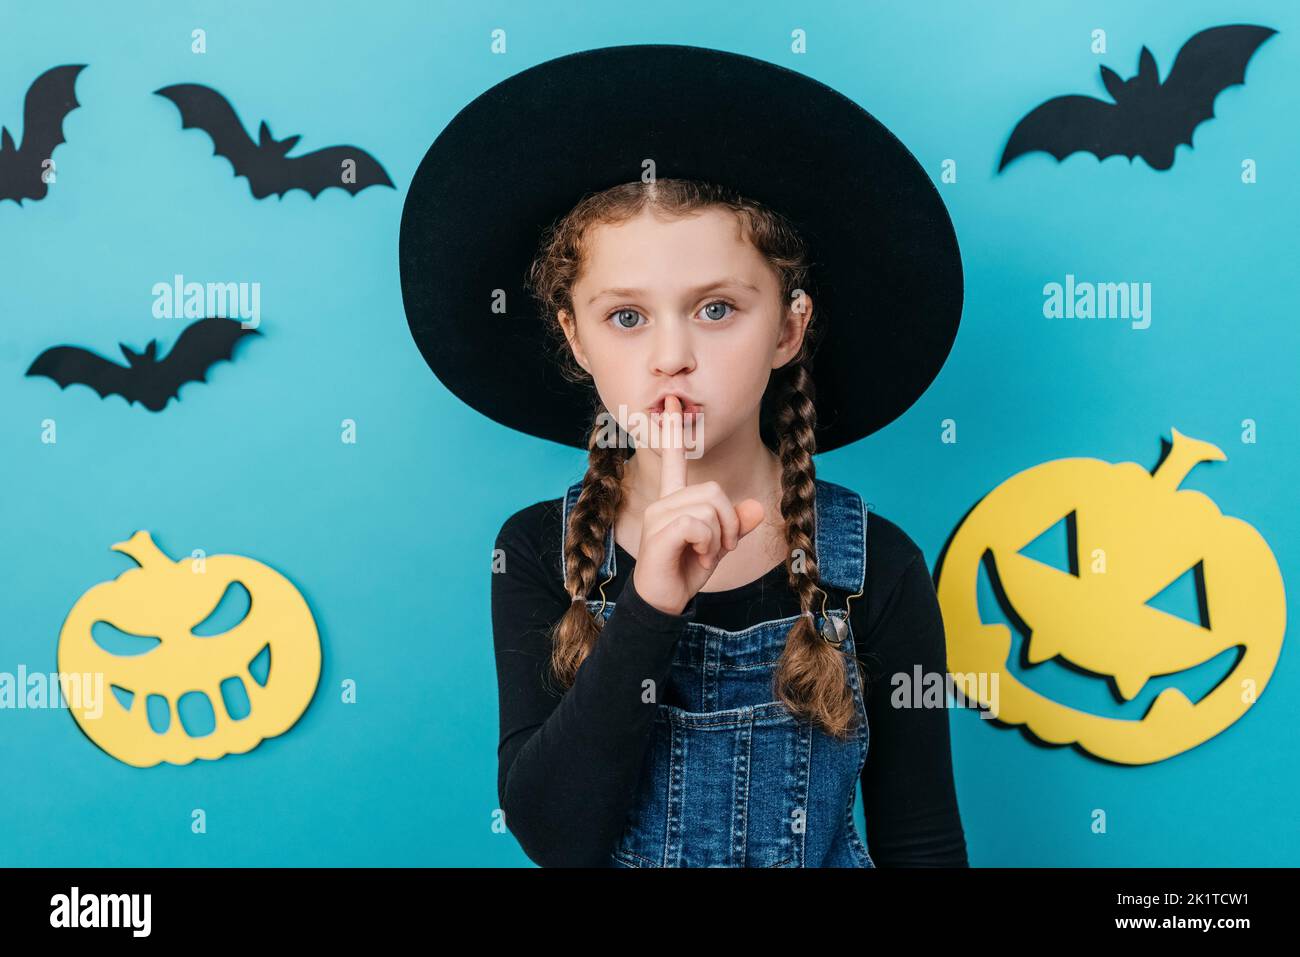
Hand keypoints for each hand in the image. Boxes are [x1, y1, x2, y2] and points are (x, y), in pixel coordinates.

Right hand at [631, 395, 766, 615]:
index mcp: (675, 500)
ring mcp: (659, 514)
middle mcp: (664, 501)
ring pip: (710, 507)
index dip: (675, 430)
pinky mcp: (660, 531)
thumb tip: (757, 506)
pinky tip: (696, 555)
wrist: (664, 601)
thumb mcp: (719, 545)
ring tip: (706, 553)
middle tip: (722, 546)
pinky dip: (709, 543)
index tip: (672, 402)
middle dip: (730, 521)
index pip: (674, 459)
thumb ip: (737, 524)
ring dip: (720, 536)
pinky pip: (700, 524)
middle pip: (714, 490)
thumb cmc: (686, 570)